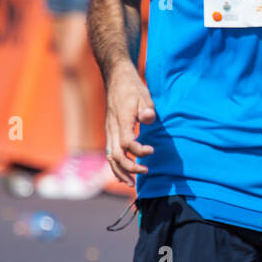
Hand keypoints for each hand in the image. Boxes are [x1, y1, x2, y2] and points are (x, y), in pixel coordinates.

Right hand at [104, 62, 155, 184]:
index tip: (152, 150)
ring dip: (120, 172)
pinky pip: (109, 153)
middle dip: (129, 168)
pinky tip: (122, 174)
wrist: (116, 77)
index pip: (127, 143)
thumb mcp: (143, 95)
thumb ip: (146, 109)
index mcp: (121, 120)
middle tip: (145, 171)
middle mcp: (112, 128)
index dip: (139, 151)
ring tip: (130, 184)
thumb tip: (148, 119)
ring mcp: (109, 131)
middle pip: (116, 155)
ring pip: (110, 157)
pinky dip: (115, 166)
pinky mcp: (110, 132)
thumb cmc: (132, 87)